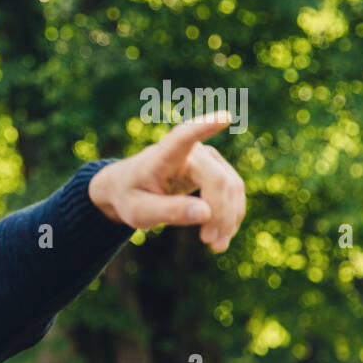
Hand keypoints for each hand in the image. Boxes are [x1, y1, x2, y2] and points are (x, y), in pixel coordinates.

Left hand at [88, 111, 245, 252]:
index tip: (224, 117)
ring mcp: (207, 158)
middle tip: (210, 243)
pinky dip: (231, 215)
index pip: (184, 137)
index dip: (204, 127)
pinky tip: (221, 236)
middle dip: (219, 214)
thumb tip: (206, 213)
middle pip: (218, 180)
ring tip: (216, 245)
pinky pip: (234, 191)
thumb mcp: (139, 212)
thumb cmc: (130, 197)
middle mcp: (190, 151)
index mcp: (163, 155)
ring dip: (229, 218)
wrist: (129, 189)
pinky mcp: (217, 169)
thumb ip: (168, 211)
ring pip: (232, 186)